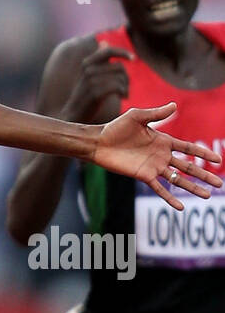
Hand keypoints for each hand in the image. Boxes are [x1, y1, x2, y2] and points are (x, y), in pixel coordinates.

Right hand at [62, 45, 131, 124]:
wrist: (72, 117)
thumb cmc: (84, 97)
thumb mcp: (88, 76)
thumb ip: (98, 60)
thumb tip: (104, 42)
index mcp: (86, 64)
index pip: (108, 51)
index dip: (122, 52)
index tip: (133, 58)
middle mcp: (88, 70)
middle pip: (119, 67)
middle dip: (126, 78)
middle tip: (125, 88)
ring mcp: (91, 81)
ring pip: (120, 78)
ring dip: (126, 87)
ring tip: (124, 94)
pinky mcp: (95, 93)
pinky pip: (118, 87)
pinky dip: (124, 92)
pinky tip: (123, 97)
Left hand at [91, 104, 222, 210]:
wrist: (99, 143)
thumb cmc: (117, 127)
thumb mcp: (138, 116)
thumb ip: (156, 113)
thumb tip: (175, 105)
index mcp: (164, 141)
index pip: (189, 149)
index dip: (203, 154)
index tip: (218, 160)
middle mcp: (162, 156)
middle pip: (188, 167)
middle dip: (204, 175)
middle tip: (220, 183)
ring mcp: (153, 167)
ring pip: (178, 179)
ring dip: (192, 188)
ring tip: (207, 195)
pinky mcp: (143, 176)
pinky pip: (159, 189)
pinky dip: (169, 198)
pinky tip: (180, 207)